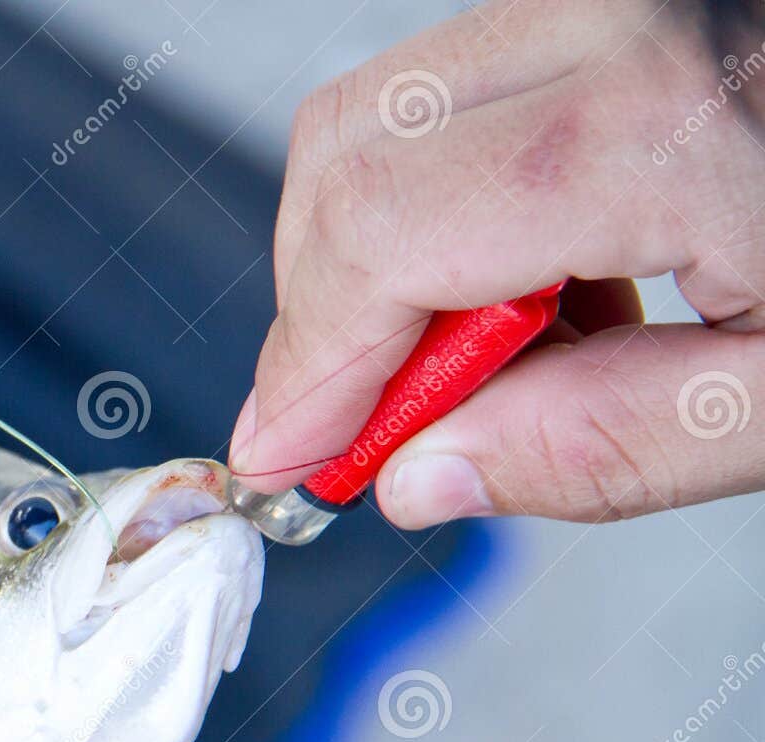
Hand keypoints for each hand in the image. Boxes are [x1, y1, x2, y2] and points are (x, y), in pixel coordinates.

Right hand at [231, 0, 764, 526]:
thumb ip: (603, 448)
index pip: (380, 233)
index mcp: (672, 121)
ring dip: (389, 258)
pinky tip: (551, 281)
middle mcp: (626, 15)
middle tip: (387, 422)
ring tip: (504, 355)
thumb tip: (425, 476)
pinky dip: (453, 205)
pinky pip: (465, 92)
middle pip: (349, 150)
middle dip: (326, 307)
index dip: (307, 364)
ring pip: (389, 113)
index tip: (289, 454)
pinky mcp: (626, 3)